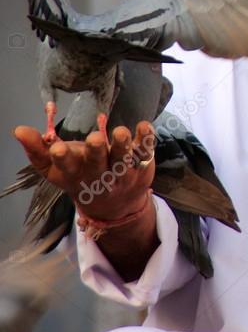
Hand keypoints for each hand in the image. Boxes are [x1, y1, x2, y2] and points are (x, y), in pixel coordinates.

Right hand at [14, 122, 155, 221]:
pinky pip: (145, 152)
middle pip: (97, 164)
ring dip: (122, 145)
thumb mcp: (56, 169)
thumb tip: (18, 129)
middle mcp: (99, 175)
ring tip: (120, 132)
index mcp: (76, 174)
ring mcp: (122, 172)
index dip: (63, 158)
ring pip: (123, 159)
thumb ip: (38, 150)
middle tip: (94, 139)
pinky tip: (144, 125)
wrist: (115, 206)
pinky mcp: (141, 165)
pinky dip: (146, 140)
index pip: (67, 167)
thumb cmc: (81, 177)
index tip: (58, 148)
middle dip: (96, 152)